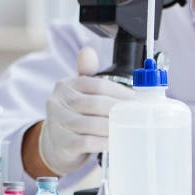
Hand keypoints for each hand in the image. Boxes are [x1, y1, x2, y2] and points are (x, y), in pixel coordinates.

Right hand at [38, 47, 133, 175]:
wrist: (56, 143)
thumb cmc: (75, 112)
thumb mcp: (79, 91)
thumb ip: (87, 72)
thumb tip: (87, 51)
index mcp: (66, 85)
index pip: (97, 85)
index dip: (120, 92)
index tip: (137, 99)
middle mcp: (57, 102)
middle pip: (93, 104)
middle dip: (118, 109)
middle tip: (137, 114)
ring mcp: (57, 123)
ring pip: (88, 124)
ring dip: (112, 126)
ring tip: (129, 127)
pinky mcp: (61, 144)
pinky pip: (85, 142)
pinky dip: (102, 142)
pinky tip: (115, 141)